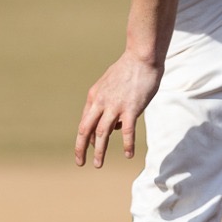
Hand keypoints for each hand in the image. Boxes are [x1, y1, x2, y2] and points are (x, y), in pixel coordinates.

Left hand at [75, 52, 162, 167]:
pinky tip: (128, 155)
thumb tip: (114, 126)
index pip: (85, 122)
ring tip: (98, 164)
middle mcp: (101, 102)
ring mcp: (115, 106)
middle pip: (86, 130)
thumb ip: (108, 104)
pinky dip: (127, 144)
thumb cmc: (128, 70)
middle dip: (81, 148)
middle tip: (80, 163)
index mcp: (94, 96)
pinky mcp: (131, 108)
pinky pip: (127, 131)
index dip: (84, 138)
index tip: (86, 149)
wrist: (141, 57)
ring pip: (103, 133)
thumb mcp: (110, 85)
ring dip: (100, 151)